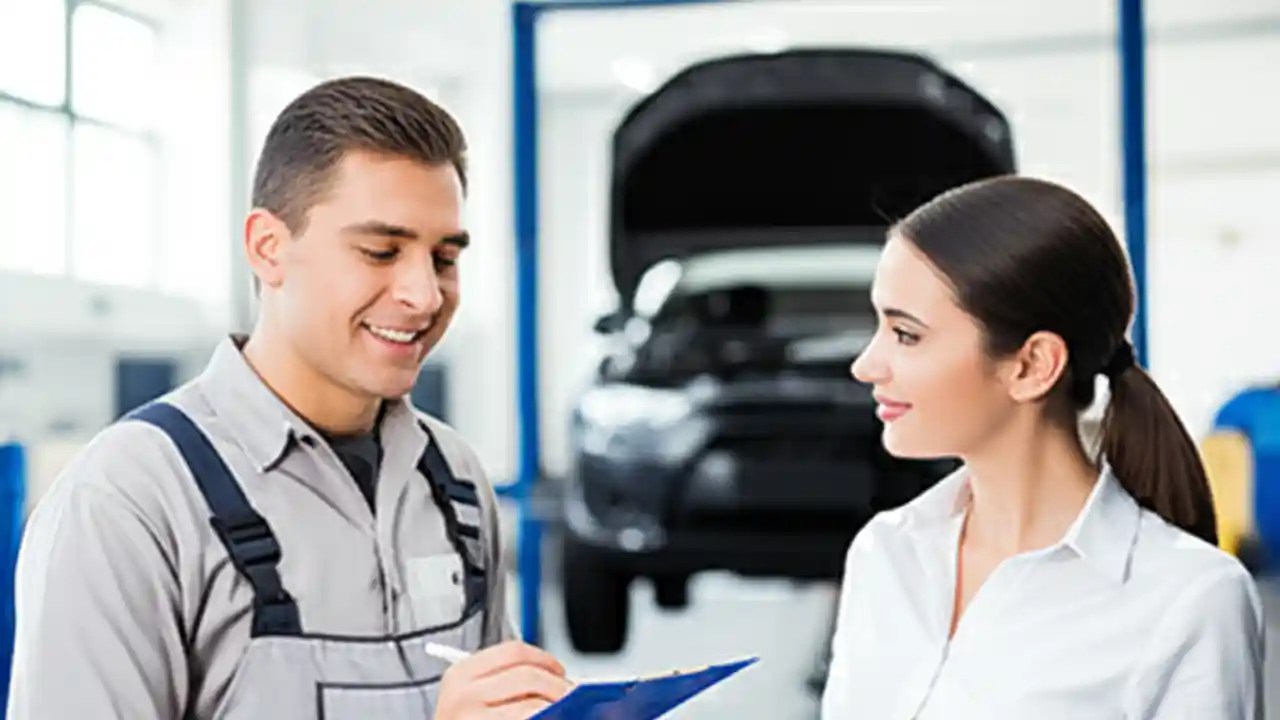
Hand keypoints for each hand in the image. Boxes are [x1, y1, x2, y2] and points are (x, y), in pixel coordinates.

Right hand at [434, 641, 572, 719]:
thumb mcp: (472, 700)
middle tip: (573, 698)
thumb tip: (559, 681)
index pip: (513, 652)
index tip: (558, 671)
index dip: (544, 659)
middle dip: (559, 686)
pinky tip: (552, 719)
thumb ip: (506, 682)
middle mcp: (462, 697)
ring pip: (535, 707)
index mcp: (459, 676)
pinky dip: (548, 719)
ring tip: (567, 713)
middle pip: (529, 676)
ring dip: (560, 710)